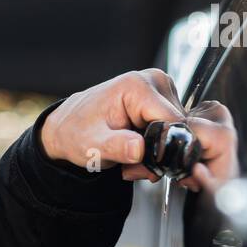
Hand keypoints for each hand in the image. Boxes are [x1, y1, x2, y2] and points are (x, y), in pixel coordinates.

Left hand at [40, 68, 238, 193]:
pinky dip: (157, 143)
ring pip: (177, 129)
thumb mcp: (92, 145)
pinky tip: (137, 147)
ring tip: (131, 156)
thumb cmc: (77, 133)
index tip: (144, 165)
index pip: (174, 123)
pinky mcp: (162, 98)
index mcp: (138, 86)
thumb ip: (117, 147)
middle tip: (133, 165)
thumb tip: (139, 149)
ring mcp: (160, 88)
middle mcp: (154, 81)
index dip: (164, 149)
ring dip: (158, 150)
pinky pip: (171, 127)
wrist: (68, 126)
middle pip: (178, 126)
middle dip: (160, 152)